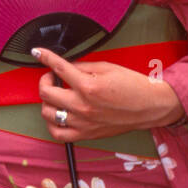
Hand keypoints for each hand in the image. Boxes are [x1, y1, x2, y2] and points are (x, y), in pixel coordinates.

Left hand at [34, 46, 184, 142]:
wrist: (149, 106)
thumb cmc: (132, 86)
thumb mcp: (107, 68)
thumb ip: (82, 67)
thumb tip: (65, 67)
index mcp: (88, 86)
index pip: (58, 68)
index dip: (44, 57)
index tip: (37, 52)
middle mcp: (82, 105)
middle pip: (46, 93)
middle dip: (45, 80)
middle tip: (52, 77)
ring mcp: (82, 122)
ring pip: (47, 114)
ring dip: (47, 102)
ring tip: (56, 96)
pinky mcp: (86, 134)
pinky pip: (58, 134)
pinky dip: (52, 124)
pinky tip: (57, 115)